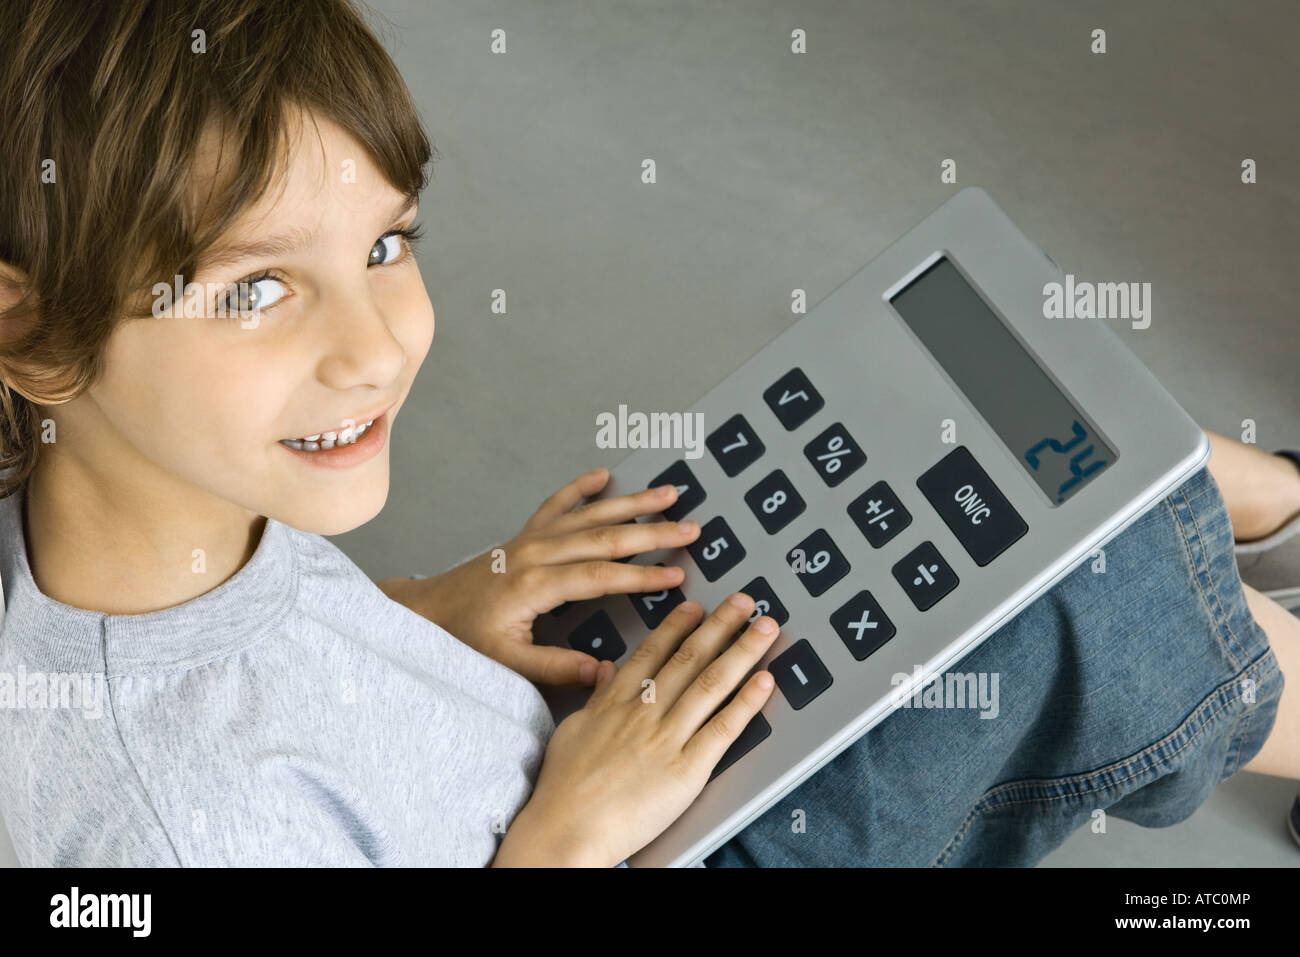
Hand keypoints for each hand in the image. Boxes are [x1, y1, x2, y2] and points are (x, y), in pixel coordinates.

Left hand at [382, 467, 701, 685]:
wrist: (427, 612)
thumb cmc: (465, 638)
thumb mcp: (507, 663)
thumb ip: (555, 668)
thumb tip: (602, 673)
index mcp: (536, 585)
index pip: (601, 576)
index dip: (642, 576)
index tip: (677, 577)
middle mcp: (537, 553)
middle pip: (605, 536)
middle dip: (652, 531)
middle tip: (691, 528)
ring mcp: (531, 538)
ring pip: (589, 514)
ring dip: (631, 501)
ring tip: (669, 491)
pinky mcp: (525, 534)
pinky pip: (557, 503)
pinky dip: (580, 487)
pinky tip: (604, 474)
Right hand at [492, 593, 778, 866]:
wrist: (566, 829)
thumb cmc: (563, 788)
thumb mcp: (572, 730)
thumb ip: (596, 697)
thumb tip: (607, 671)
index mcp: (615, 700)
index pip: (653, 652)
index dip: (679, 625)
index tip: (697, 606)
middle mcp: (645, 712)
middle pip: (689, 658)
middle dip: (720, 625)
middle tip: (744, 602)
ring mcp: (667, 738)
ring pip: (711, 684)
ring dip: (742, 651)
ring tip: (764, 627)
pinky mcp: (687, 770)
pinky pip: (722, 728)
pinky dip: (746, 703)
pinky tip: (764, 681)